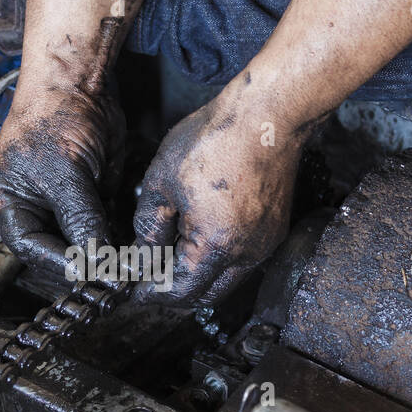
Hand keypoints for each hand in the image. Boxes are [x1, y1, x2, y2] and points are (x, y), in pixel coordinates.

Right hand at [0, 83, 123, 274]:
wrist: (78, 82)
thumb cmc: (53, 118)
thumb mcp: (64, 176)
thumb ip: (81, 220)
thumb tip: (97, 261)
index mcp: (10, 206)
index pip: (33, 250)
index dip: (62, 265)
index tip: (92, 276)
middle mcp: (34, 209)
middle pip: (59, 252)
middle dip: (86, 261)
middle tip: (115, 275)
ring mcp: (63, 204)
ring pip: (84, 242)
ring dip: (105, 252)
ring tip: (128, 263)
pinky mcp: (90, 196)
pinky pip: (103, 225)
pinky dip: (116, 235)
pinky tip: (133, 244)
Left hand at [131, 85, 305, 305]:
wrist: (268, 115)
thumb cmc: (215, 139)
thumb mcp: (161, 181)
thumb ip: (149, 226)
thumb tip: (142, 257)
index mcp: (215, 246)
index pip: (180, 292)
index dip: (153, 294)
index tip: (137, 291)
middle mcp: (246, 254)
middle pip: (206, 296)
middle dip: (176, 293)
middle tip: (151, 278)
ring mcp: (265, 244)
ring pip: (226, 281)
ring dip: (199, 278)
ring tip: (172, 256)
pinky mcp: (274, 231)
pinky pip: (243, 262)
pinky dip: (219, 261)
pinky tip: (199, 239)